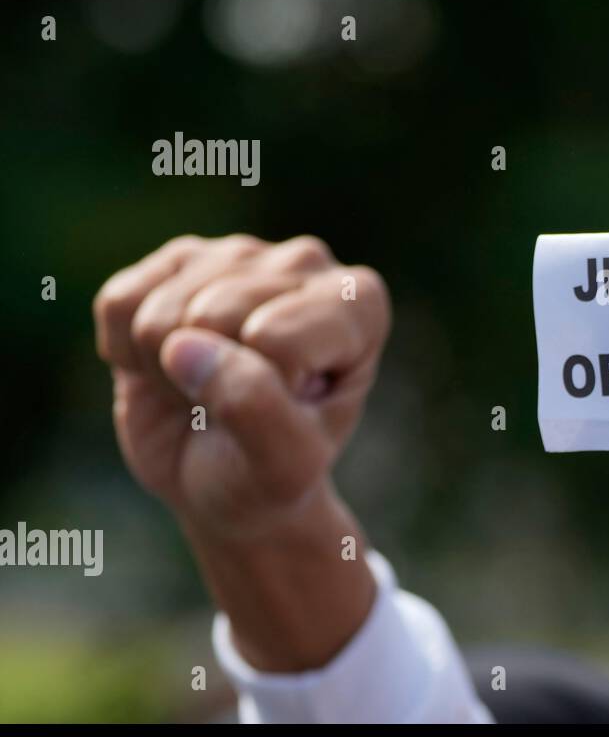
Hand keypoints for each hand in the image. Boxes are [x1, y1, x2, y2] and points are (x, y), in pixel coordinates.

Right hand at [93, 233, 389, 536]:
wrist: (223, 482)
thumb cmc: (269, 474)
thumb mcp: (285, 465)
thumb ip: (255, 407)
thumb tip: (184, 345)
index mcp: (359, 301)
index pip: (274, 337)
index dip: (265, 391)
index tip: (290, 412)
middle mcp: (307, 262)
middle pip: (215, 313)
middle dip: (211, 379)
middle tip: (237, 406)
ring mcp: (239, 255)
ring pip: (162, 310)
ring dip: (169, 371)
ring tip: (207, 388)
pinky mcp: (175, 262)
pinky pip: (120, 302)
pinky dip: (127, 354)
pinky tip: (170, 364)